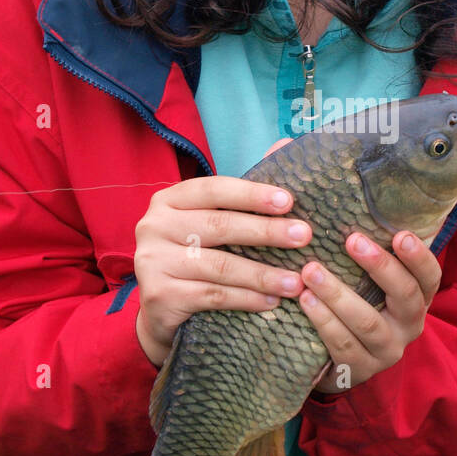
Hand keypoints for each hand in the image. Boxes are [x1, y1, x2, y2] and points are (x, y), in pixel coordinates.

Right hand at [134, 138, 305, 364]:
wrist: (161, 310)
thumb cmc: (196, 257)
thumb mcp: (212, 221)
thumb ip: (244, 192)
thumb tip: (284, 144)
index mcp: (169, 200)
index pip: (213, 189)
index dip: (252, 194)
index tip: (289, 202)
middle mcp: (154, 225)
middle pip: (219, 225)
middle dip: (266, 231)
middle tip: (304, 237)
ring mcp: (152, 261)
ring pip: (219, 265)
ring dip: (263, 274)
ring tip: (296, 281)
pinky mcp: (159, 295)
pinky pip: (212, 295)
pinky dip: (246, 299)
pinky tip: (271, 302)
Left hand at [298, 230, 441, 394]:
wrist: (341, 360)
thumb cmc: (358, 303)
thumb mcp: (371, 281)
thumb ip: (373, 249)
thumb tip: (355, 198)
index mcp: (419, 299)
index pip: (430, 277)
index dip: (418, 257)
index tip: (399, 235)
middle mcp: (410, 325)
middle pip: (405, 296)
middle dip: (380, 267)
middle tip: (351, 240)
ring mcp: (387, 351)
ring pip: (367, 322)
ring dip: (338, 294)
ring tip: (311, 271)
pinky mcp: (360, 369)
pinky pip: (342, 344)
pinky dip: (323, 321)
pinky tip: (305, 300)